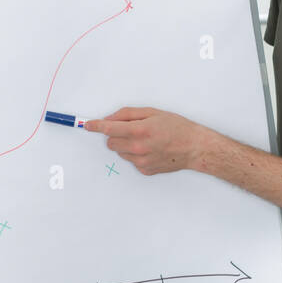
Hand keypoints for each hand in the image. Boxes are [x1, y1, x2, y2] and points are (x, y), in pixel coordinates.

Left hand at [84, 106, 210, 174]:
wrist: (194, 147)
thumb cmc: (177, 127)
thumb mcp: (153, 112)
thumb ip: (128, 114)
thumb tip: (110, 118)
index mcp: (139, 130)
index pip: (109, 128)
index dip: (96, 126)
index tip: (87, 125)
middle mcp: (138, 147)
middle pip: (111, 143)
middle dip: (114, 135)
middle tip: (129, 130)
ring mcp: (141, 161)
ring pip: (120, 152)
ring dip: (125, 145)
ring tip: (144, 140)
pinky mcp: (145, 170)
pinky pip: (131, 161)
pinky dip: (136, 154)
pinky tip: (150, 149)